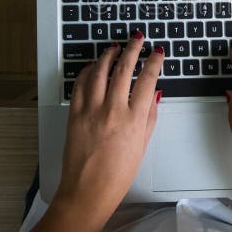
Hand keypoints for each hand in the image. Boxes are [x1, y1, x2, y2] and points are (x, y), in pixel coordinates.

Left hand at [56, 31, 162, 221]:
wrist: (88, 192)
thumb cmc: (117, 175)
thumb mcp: (142, 145)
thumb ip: (149, 116)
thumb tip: (154, 93)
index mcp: (134, 120)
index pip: (147, 80)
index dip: (154, 62)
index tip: (157, 53)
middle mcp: (112, 111)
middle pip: (124, 69)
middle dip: (132, 49)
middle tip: (137, 39)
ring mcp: (91, 111)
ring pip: (99, 71)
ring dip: (108, 55)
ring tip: (114, 47)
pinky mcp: (74, 114)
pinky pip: (79, 84)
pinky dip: (86, 71)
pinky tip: (92, 66)